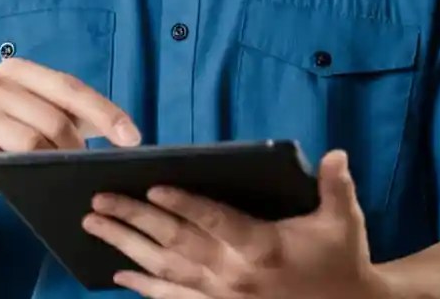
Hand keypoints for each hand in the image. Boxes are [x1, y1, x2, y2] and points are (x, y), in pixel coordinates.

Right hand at [0, 56, 141, 205]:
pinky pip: (1, 167)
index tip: (133, 138)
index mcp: (16, 69)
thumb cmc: (4, 137)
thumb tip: (125, 136)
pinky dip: (21, 179)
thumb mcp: (37, 117)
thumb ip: (73, 115)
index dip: (105, 112)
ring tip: (53, 174)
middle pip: (54, 119)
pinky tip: (23, 183)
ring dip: (51, 165)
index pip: (70, 87)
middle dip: (76, 148)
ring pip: (30, 144)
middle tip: (81, 166)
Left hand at [82, 150, 392, 298]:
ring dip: (126, 246)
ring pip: (164, 269)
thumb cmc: (341, 260)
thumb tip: (336, 154)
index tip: (153, 187)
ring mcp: (222, 297)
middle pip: (176, 242)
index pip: (215, 220)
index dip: (184, 203)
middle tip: (99, 199)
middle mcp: (235, 274)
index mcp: (262, 247)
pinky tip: (119, 272)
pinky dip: (143, 286)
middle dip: (133, 219)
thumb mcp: (344, 221)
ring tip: (94, 224)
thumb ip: (336, 186)